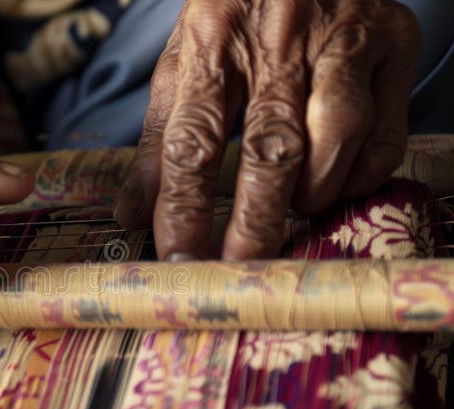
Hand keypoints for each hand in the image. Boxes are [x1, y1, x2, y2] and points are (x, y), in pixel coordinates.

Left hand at [114, 0, 420, 259]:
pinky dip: (361, 173)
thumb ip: (159, 138)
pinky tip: (337, 181)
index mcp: (213, 42)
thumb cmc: (234, 15)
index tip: (177, 258)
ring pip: (337, 135)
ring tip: (293, 207)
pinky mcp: (393, 42)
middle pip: (269, 146)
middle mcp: (279, 38)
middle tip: (240, 269)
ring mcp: (342, 38)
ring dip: (313, 191)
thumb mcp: (184, 63)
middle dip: (254, 220)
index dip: (183, 207)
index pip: (192, 139)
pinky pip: (386, 131)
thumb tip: (130, 214)